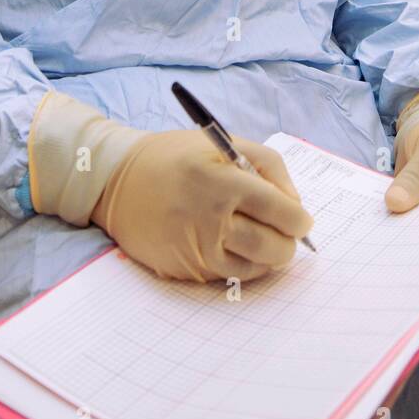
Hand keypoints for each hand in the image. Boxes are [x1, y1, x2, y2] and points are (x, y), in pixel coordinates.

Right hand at [92, 130, 313, 282]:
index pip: (282, 212)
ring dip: (267, 257)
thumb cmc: (176, 156)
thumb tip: (296, 206)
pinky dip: (240, 264)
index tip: (302, 220)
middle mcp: (212, 218)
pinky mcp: (185, 270)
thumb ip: (268, 166)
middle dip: (288, 242)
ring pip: (255, 268)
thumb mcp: (224, 142)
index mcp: (224, 181)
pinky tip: (232, 245)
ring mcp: (197, 249)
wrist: (116, 181)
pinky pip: (228, 275)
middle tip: (285, 233)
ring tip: (260, 238)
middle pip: (274, 247)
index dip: (300, 220)